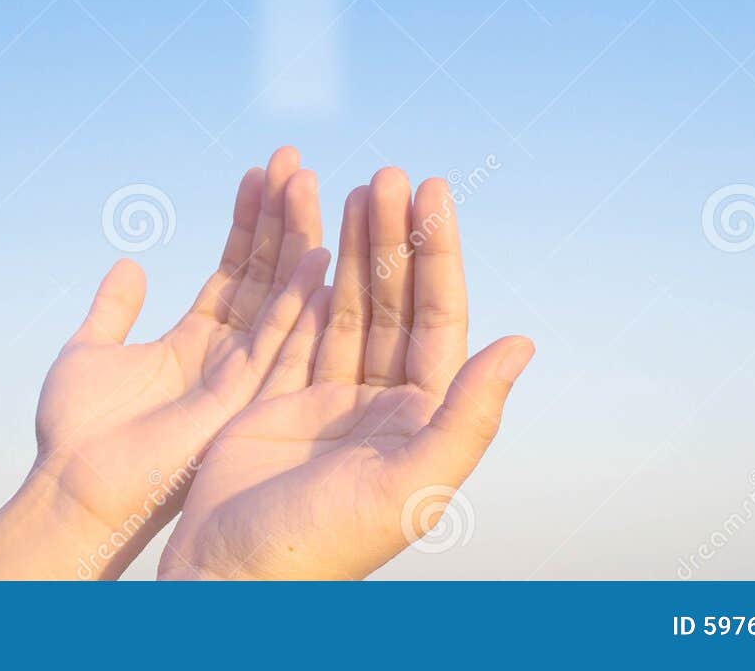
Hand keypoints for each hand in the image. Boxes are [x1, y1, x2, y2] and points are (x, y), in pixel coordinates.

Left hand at [0, 146, 328, 579]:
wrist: (71, 486)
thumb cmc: (74, 433)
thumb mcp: (90, 350)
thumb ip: (114, 309)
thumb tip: (129, 262)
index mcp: (196, 342)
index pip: (234, 269)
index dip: (248, 220)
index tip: (262, 171)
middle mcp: (227, 356)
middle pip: (264, 274)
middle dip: (279, 217)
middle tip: (293, 160)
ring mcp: (238, 376)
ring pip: (279, 298)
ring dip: (296, 242)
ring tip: (309, 186)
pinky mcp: (239, 401)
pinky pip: (279, 343)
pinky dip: (299, 301)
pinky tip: (319, 256)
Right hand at [159, 167, 532, 580]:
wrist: (231, 582)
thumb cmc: (322, 547)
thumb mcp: (410, 485)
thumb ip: (469, 416)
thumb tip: (523, 343)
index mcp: (423, 423)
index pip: (440, 319)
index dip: (438, 254)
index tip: (431, 193)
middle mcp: (386, 408)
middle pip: (398, 303)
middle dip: (394, 238)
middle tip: (387, 173)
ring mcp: (334, 403)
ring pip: (353, 308)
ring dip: (358, 250)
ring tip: (356, 186)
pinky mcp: (284, 403)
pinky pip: (304, 329)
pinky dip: (310, 284)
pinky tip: (316, 240)